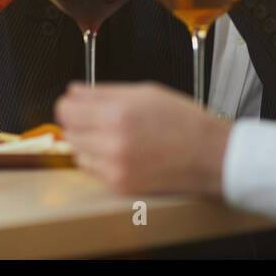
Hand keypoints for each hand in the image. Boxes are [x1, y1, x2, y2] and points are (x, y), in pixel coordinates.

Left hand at [54, 82, 231, 195]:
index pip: (66, 109)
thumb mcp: (145, 92)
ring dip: (88, 142)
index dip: (69, 104)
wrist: (209, 155)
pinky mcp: (118, 184)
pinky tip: (121, 152)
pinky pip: (91, 169)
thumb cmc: (184, 121)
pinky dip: (99, 160)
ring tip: (114, 136)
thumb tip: (74, 91)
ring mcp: (114, 166)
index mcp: (117, 113)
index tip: (75, 103)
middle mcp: (111, 142)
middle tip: (100, 118)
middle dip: (79, 122)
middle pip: (68, 130)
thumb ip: (103, 91)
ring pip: (77, 151)